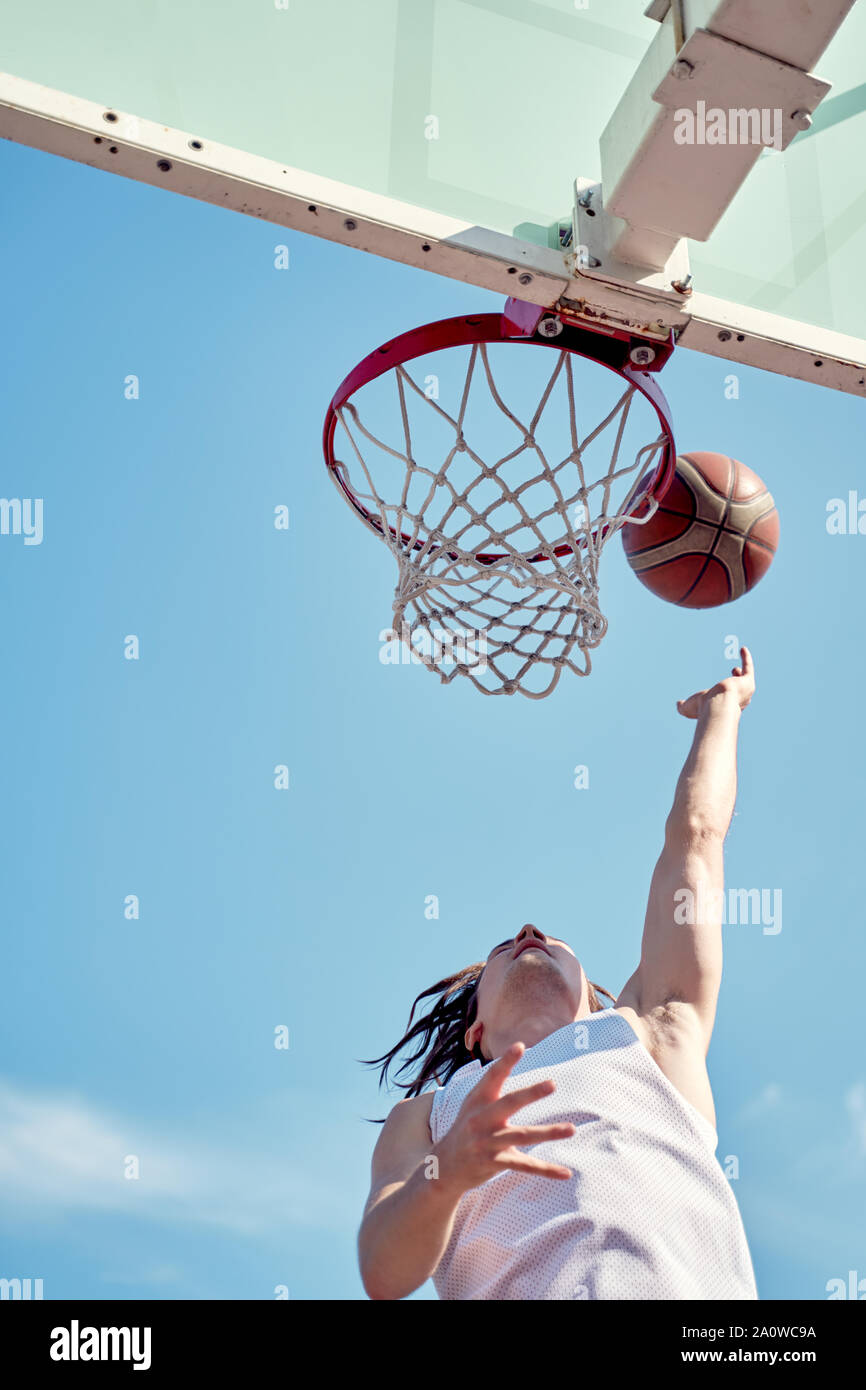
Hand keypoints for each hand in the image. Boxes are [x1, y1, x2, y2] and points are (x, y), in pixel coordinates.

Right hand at [433, 1042, 574, 1195]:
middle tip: (553, 1083)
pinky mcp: (494, 1163)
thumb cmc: (467, 1127)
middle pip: (509, 1103)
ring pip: (522, 1135)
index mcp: (477, 1100)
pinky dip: (546, 1170)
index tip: (520, 1046)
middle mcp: (480, 1119)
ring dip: (548, 1132)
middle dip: (531, 1094)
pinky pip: (525, 1166)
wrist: (444, 1166)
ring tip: (572, 1129)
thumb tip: (517, 1049)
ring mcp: (487, 1142)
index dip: (505, 1061)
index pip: (492, 1076)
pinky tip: (566, 1173)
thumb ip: (493, 1083)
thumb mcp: (473, 1103)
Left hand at [677, 645, 755, 719]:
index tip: (717, 688)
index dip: (722, 694)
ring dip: (744, 670)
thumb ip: (682, 707)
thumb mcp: (688, 708)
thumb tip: (677, 704)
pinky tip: (743, 649)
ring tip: (742, 658)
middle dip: (738, 681)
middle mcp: (738, 701)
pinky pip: (748, 667)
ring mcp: (744, 691)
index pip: (726, 700)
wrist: (716, 706)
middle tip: (735, 671)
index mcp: (725, 708)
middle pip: (739, 690)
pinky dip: (746, 658)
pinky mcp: (747, 681)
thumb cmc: (702, 708)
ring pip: (745, 678)